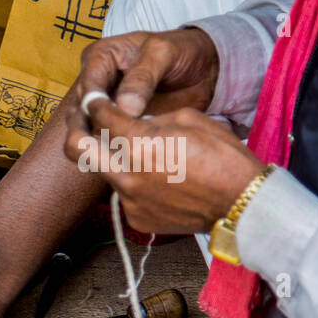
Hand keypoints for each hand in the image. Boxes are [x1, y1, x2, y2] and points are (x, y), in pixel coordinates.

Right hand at [61, 28, 220, 153]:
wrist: (202, 67)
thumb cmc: (181, 51)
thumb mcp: (164, 53)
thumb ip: (143, 78)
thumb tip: (124, 108)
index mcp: (99, 58)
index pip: (87, 86)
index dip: (96, 106)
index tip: (112, 122)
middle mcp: (94, 83)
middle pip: (79, 112)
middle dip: (92, 130)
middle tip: (111, 146)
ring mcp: (102, 106)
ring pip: (87, 130)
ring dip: (100, 144)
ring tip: (120, 154)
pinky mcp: (114, 124)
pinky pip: (105, 140)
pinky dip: (113, 150)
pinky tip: (126, 157)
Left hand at [64, 98, 265, 234]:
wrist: (242, 204)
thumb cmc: (224, 158)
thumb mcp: (190, 119)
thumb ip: (152, 119)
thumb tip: (134, 122)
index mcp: (139, 142)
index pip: (100, 115)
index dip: (94, 102)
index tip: (94, 99)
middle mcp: (125, 173)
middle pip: (75, 148)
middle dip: (74, 129)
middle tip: (81, 120)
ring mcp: (128, 199)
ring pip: (104, 172)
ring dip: (113, 158)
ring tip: (140, 153)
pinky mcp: (135, 218)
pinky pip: (124, 195)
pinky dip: (135, 183)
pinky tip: (160, 181)